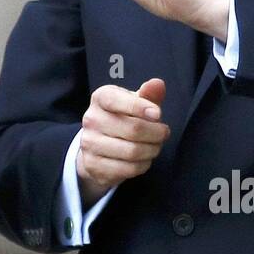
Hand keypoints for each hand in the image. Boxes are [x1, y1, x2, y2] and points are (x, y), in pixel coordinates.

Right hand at [76, 79, 170, 206]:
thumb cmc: (122, 118)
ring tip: (155, 146)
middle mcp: (91, 119)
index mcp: (100, 98)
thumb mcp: (135, 103)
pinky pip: (128, 169)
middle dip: (156, 133)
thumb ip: (148, 94)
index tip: (158, 114)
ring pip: (132, 151)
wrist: (97, 146)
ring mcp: (89, 143)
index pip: (116, 100)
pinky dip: (143, 165)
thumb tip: (158, 84)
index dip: (139, 107)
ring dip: (152, 150)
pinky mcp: (93, 165)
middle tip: (163, 133)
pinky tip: (144, 159)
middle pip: (133, 129)